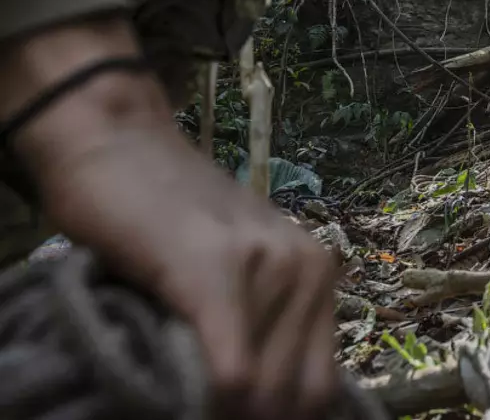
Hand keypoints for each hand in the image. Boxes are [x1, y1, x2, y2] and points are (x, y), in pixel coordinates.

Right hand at [3, 19, 340, 419]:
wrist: (118, 146)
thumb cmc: (168, 215)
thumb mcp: (237, 271)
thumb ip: (262, 324)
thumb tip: (264, 406)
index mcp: (320, 273)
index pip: (321, 386)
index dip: (285, 417)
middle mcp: (308, 268)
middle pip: (298, 394)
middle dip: (255, 418)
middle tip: (204, 414)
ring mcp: (265, 265)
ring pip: (265, 390)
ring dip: (225, 412)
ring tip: (185, 401)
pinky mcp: (212, 270)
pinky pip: (233, 367)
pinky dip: (214, 397)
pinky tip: (188, 397)